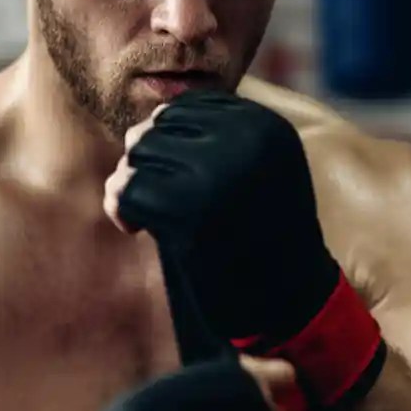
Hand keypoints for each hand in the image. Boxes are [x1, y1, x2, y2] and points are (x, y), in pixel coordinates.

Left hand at [105, 90, 385, 410]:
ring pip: (139, 156)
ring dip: (129, 185)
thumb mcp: (258, 168)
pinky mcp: (189, 211)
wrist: (289, 303)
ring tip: (143, 215)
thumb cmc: (262, 237)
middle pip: (157, 129)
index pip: (188, 106)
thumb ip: (215, 138)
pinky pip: (128, 191)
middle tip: (153, 200)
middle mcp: (245, 140)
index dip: (169, 139)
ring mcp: (218, 174)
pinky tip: (133, 228)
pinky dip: (121, 209)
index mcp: (265, 126)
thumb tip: (144, 121)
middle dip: (145, 162)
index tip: (174, 175)